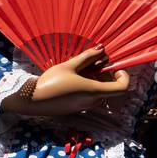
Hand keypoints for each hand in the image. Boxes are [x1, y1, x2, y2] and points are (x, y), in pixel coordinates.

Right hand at [3, 47, 131, 116]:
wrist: (32, 100)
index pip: (122, 88)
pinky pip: (92, 97)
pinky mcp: (78, 108)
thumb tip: (102, 48)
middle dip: (108, 75)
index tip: (115, 67)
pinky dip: (90, 87)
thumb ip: (87, 57)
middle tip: (96, 63)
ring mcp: (86, 107)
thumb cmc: (50, 82)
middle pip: (111, 88)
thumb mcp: (68, 66)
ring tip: (84, 69)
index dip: (124, 77)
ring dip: (98, 80)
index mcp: (94, 91)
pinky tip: (77, 78)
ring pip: (101, 93)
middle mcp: (93, 101)